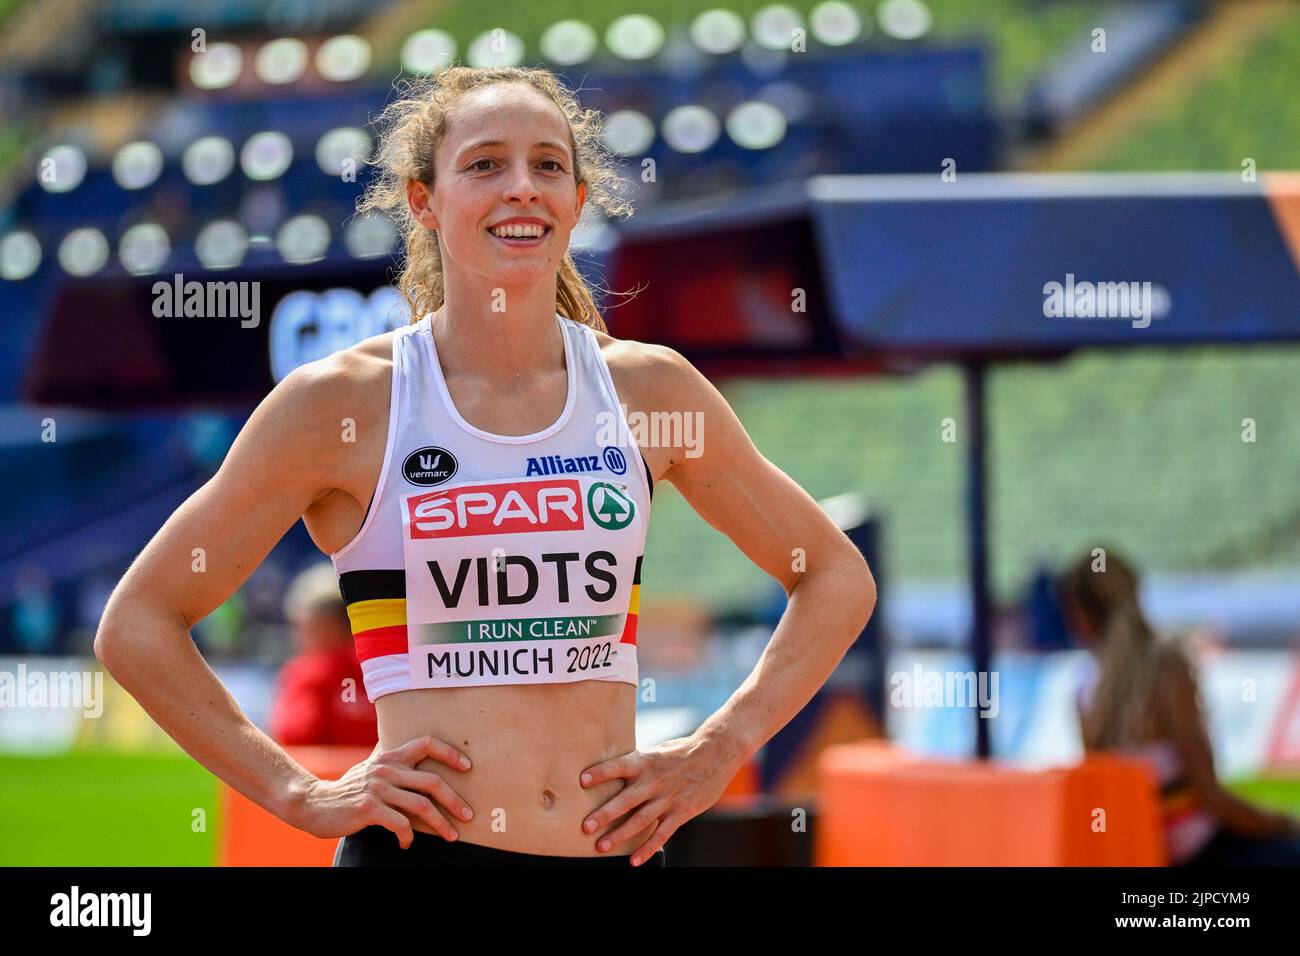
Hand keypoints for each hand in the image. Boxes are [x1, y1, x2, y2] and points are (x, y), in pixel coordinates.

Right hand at [292, 735, 474, 847]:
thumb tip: (407, 746)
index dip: (450, 753)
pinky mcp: (368, 808)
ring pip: (421, 806)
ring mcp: (377, 788)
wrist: (313, 803)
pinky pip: (400, 824)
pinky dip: (408, 836)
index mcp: (390, 756)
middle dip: (455, 800)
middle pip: (432, 781)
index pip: (426, 743)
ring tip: (451, 835)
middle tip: (468, 815)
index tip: (468, 767)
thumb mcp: (369, 766)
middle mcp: (386, 769)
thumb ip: (387, 756)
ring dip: (441, 823)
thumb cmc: (348, 788)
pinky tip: (407, 843)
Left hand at [578, 734, 738, 864]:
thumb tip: (609, 772)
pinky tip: (633, 861)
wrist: (715, 753)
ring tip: (601, 846)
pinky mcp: (681, 812)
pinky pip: (662, 834)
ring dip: (620, 835)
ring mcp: (668, 798)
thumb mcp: (655, 751)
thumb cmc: (680, 751)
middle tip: (586, 826)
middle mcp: (654, 781)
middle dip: (605, 814)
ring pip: (640, 821)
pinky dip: (647, 849)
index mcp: (645, 762)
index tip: (581, 780)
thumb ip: (635, 765)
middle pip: (626, 800)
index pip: (618, 766)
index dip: (600, 773)